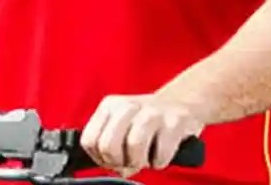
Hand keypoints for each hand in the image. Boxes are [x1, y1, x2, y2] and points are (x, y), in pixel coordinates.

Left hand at [80, 94, 205, 176]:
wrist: (181, 102)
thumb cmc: (147, 121)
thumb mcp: (122, 127)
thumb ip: (111, 146)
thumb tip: (115, 168)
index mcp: (109, 106)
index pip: (90, 141)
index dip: (101, 158)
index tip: (113, 159)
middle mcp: (128, 106)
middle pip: (108, 146)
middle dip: (119, 162)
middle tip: (130, 161)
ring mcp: (152, 112)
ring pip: (134, 147)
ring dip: (140, 162)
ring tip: (146, 158)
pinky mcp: (174, 121)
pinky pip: (160, 154)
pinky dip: (160, 162)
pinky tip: (161, 153)